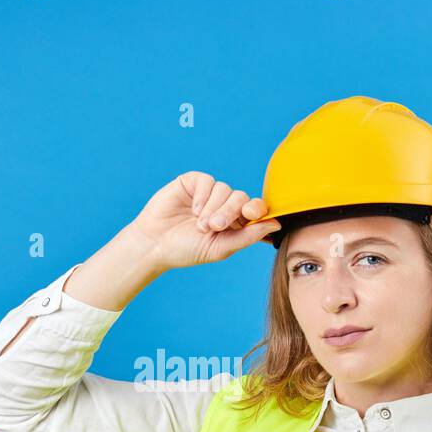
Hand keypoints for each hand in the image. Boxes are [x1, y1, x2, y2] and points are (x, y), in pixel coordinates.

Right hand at [129, 172, 280, 270]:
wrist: (155, 244)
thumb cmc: (187, 249)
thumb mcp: (221, 248)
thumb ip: (248, 235)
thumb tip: (276, 224)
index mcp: (235, 222)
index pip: (256, 210)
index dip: (257, 210)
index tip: (251, 215)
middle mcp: (225, 205)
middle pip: (242, 198)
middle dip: (230, 212)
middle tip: (213, 227)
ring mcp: (210, 193)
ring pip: (226, 189)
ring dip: (214, 208)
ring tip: (199, 224)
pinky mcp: (194, 182)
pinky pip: (208, 181)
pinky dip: (203, 196)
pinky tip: (193, 210)